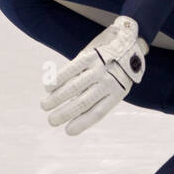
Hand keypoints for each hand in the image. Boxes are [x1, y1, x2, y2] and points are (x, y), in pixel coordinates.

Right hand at [41, 17, 148, 134]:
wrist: (128, 42)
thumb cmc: (118, 70)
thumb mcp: (116, 86)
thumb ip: (99, 98)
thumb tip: (72, 112)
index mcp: (116, 93)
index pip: (97, 113)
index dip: (82, 123)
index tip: (68, 131)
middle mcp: (108, 82)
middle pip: (83, 102)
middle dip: (64, 113)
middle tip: (51, 121)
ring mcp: (99, 68)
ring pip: (74, 87)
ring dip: (57, 98)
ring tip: (44, 105)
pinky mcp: (91, 55)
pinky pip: (72, 69)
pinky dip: (58, 79)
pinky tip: (49, 87)